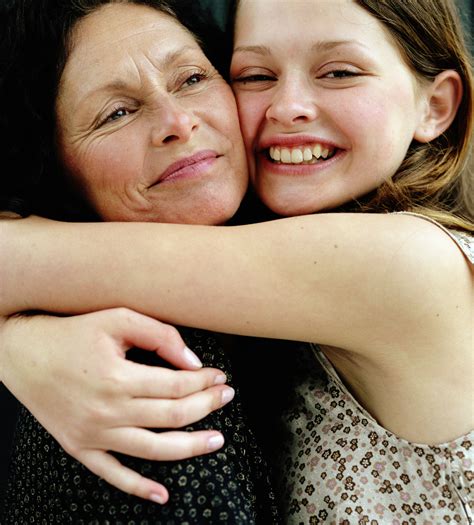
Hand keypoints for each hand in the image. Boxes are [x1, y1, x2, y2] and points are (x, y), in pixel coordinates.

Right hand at [0, 308, 233, 502]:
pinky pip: (113, 475)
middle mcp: (108, 411)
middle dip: (207, 407)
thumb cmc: (72, 333)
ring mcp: (94, 435)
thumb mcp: (117, 319)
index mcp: (118, 378)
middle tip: (227, 397)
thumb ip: (159, 335)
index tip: (220, 377)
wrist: (22, 353)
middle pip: (172, 417)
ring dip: (191, 447)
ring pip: (154, 449)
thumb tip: (193, 361)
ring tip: (217, 440)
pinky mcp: (80, 448)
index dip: (204, 382)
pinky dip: (139, 487)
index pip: (177, 386)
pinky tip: (163, 493)